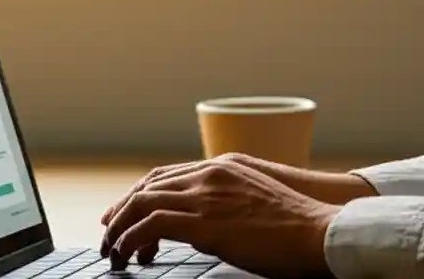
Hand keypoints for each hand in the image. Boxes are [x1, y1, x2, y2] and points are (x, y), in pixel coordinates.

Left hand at [100, 156, 340, 276]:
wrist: (315, 231)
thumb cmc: (295, 224)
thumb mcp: (257, 200)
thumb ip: (229, 201)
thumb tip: (208, 223)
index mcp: (223, 167)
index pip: (165, 175)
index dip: (139, 193)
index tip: (124, 212)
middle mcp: (209, 175)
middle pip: (147, 187)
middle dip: (122, 210)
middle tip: (109, 233)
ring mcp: (205, 196)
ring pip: (141, 204)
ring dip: (120, 228)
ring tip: (114, 251)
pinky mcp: (202, 223)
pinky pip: (149, 227)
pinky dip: (130, 240)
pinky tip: (129, 255)